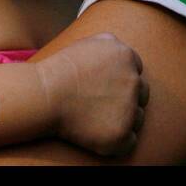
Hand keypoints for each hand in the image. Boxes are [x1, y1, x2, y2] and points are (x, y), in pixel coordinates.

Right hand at [37, 33, 147, 156]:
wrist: (43, 96)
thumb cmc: (60, 72)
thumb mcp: (89, 44)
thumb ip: (111, 47)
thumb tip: (122, 53)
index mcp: (126, 56)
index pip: (136, 72)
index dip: (121, 82)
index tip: (104, 89)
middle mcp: (134, 80)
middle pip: (141, 94)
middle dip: (127, 100)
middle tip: (100, 106)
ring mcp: (129, 107)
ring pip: (138, 118)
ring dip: (123, 120)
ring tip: (94, 119)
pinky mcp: (121, 133)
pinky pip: (130, 141)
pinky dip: (116, 141)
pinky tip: (96, 133)